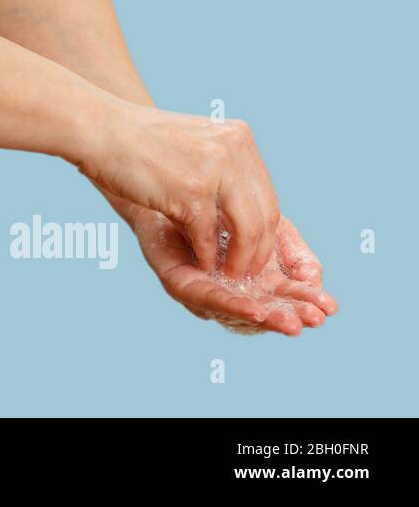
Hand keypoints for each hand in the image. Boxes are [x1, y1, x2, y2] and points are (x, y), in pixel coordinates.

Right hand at [79, 102, 278, 279]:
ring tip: (228, 274)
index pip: (266, 194)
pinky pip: (209, 237)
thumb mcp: (193, 143)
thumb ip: (220, 167)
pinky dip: (206, 257)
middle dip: (258, 250)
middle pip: (265, 214)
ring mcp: (215, 170)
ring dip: (240, 260)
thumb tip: (238, 207)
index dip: (264, 229)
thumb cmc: (136, 139)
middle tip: (246, 270)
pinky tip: (199, 264)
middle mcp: (234, 149)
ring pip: (247, 230)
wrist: (100, 129)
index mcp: (238, 136)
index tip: (254, 250)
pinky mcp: (192, 192)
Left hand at [126, 207, 335, 335]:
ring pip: (236, 310)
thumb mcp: (271, 226)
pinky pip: (206, 297)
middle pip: (262, 310)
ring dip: (265, 318)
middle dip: (290, 316)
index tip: (331, 306)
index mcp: (253, 278)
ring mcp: (203, 289)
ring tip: (290, 322)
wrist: (176, 184)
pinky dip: (231, 304)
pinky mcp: (178, 281)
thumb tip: (312, 280)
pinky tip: (253, 309)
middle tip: (315, 320)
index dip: (307, 301)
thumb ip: (295, 253)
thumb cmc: (222, 208)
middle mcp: (229, 289)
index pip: (284, 296)